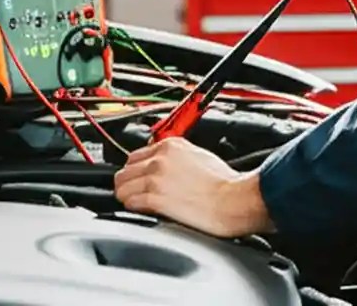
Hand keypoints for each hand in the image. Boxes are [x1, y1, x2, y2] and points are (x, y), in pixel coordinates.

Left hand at [113, 137, 274, 237]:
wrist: (234, 200)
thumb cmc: (225, 183)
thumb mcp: (200, 155)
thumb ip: (178, 157)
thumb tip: (167, 165)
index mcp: (170, 146)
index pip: (135, 156)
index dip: (136, 171)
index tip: (139, 179)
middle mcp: (160, 159)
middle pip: (124, 170)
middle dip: (128, 183)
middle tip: (134, 193)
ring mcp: (156, 178)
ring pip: (122, 186)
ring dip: (127, 196)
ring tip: (135, 203)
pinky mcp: (155, 198)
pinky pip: (130, 202)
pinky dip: (132, 208)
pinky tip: (142, 210)